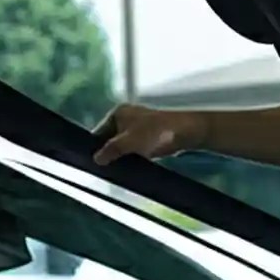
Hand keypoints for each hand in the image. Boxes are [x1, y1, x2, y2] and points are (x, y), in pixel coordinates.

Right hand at [91, 104, 206, 165]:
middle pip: (111, 138)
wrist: (184, 132)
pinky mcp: (149, 135)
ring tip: (123, 166)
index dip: (97, 147)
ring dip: (124, 155)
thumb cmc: (155, 132)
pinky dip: (134, 155)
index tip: (95, 162)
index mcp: (118, 113)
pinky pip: (136, 147)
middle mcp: (127, 117)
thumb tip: (97, 159)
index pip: (99, 132)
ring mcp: (139, 126)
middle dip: (111, 152)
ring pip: (124, 144)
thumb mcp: (127, 142)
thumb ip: (110, 151)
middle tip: (108, 167)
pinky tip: (134, 164)